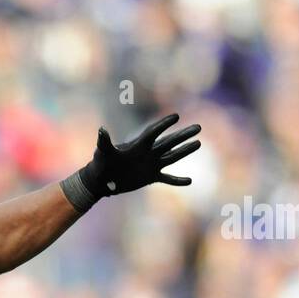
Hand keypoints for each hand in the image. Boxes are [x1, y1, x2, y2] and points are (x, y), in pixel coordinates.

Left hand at [64, 113, 201, 210]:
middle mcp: (148, 153)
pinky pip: (167, 178)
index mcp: (138, 145)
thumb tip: (101, 130)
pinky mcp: (151, 177)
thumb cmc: (101, 163)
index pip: (153, 132)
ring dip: (185, 151)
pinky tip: (190, 181)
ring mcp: (151, 164)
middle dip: (183, 135)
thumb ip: (104, 142)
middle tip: (198, 127)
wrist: (102, 179)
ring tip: (198, 143)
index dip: (164, 125)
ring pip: (172, 157)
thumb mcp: (102, 152)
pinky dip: (177, 181)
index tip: (176, 116)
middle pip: (169, 142)